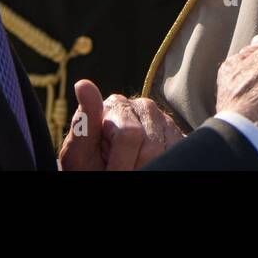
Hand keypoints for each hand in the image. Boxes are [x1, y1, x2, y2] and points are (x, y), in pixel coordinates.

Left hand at [58, 79, 184, 170]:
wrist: (105, 169)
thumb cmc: (91, 164)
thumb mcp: (80, 150)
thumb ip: (85, 122)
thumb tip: (82, 84)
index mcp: (117, 105)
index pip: (129, 135)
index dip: (120, 162)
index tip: (110, 173)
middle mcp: (143, 107)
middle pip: (150, 147)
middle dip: (133, 166)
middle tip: (120, 173)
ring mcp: (162, 120)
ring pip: (165, 151)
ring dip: (148, 165)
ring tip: (130, 166)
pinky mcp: (176, 134)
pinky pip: (177, 151)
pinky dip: (163, 163)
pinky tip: (147, 164)